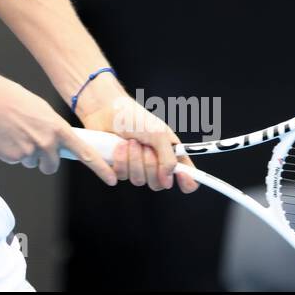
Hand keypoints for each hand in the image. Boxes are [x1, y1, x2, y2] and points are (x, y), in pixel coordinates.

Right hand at [0, 66, 118, 184]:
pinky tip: (5, 137)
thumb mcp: (41, 111)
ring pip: (32, 163)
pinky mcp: (12, 158)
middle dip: (43, 159)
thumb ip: (53, 130)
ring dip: (25, 154)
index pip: (84, 152)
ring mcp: (29, 151)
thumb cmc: (13, 100)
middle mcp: (46, 142)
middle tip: (31, 141)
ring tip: (14, 133)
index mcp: (57, 128)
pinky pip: (16, 161)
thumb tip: (57, 145)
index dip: (100, 167)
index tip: (113, 178)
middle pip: (51, 165)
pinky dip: (11, 152)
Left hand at [72, 72, 198, 192]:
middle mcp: (156, 162)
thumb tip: (168, 179)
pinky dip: (120, 160)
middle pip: (159, 183)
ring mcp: (136, 166)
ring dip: (134, 160)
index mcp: (171, 152)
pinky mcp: (120, 167)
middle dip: (150, 165)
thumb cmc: (135, 117)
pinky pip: (122, 176)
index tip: (183, 178)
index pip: (186, 175)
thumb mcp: (158, 134)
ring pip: (139, 180)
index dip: (188, 181)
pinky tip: (119, 146)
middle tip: (145, 146)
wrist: (106, 110)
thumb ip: (168, 159)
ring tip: (130, 141)